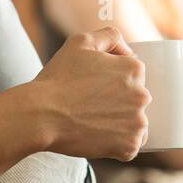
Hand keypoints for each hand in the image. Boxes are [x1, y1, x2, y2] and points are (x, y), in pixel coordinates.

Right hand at [28, 27, 149, 160]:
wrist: (41, 114)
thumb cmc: (58, 78)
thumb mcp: (81, 42)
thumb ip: (109, 36)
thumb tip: (129, 50)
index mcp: (134, 68)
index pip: (133, 75)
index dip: (112, 81)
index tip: (94, 88)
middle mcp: (142, 95)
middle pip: (135, 100)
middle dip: (117, 103)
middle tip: (90, 106)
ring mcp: (137, 122)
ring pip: (134, 123)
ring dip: (119, 124)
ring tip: (93, 122)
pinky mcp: (129, 146)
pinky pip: (130, 146)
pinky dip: (116, 145)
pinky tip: (96, 137)